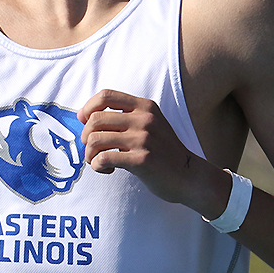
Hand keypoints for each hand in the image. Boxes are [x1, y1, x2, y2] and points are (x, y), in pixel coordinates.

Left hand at [76, 90, 226, 214]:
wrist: (189, 176)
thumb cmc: (163, 152)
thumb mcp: (151, 125)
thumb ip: (126, 117)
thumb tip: (86, 118)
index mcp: (145, 107)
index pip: (106, 96)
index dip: (88, 108)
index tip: (83, 122)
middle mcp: (145, 119)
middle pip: (95, 120)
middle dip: (86, 137)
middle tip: (92, 150)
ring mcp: (144, 139)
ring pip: (95, 140)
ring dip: (89, 154)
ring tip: (98, 161)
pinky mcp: (142, 160)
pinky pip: (104, 158)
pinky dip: (98, 166)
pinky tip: (107, 170)